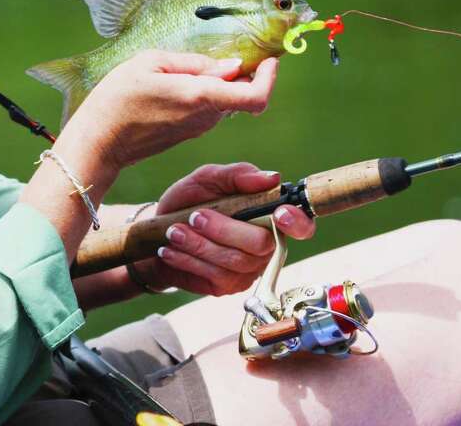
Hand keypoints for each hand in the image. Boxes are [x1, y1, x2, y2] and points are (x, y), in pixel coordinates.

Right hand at [56, 51, 278, 170]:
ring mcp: (199, 128)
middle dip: (244, 73)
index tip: (270, 59)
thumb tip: (233, 66)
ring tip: (186, 66)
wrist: (98, 143)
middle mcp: (206, 117)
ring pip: (225, 100)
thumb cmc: (118, 98)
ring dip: (220, 81)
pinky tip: (177, 82)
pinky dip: (205, 93)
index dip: (270, 77)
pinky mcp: (189, 133)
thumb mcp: (150, 63)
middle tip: (227, 49)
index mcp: (200, 97)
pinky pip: (209, 108)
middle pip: (243, 94)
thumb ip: (195, 63)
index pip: (256, 96)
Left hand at [134, 162, 314, 296]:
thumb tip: (271, 178)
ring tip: (175, 231)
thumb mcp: (208, 178)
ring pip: (234, 261)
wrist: (159, 230)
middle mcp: (265, 245)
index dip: (297, 222)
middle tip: (195, 216)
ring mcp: (247, 269)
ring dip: (199, 244)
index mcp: (268, 214)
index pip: (301, 224)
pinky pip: (214, 275)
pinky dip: (189, 259)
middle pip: (262, 244)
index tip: (280, 213)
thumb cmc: (190, 201)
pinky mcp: (226, 286)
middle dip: (224, 229)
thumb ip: (237, 175)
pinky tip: (172, 249)